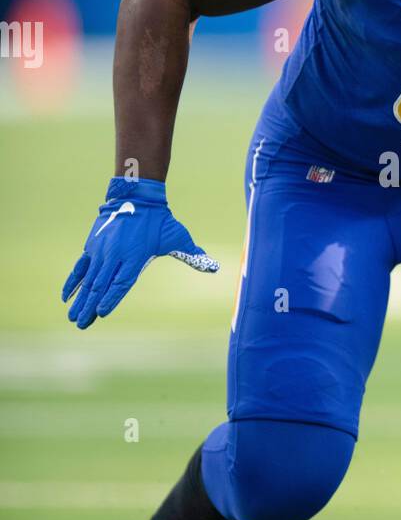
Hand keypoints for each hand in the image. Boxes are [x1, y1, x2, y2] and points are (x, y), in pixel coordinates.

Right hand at [62, 177, 218, 329]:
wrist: (136, 195)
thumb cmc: (159, 220)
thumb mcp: (177, 236)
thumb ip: (192, 254)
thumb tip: (214, 266)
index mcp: (135, 255)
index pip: (121, 282)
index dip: (111, 298)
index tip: (101, 312)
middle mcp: (115, 254)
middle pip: (100, 285)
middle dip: (90, 306)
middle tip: (80, 324)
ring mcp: (101, 251)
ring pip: (88, 279)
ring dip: (79, 299)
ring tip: (72, 316)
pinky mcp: (92, 246)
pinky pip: (80, 267)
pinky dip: (72, 281)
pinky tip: (66, 296)